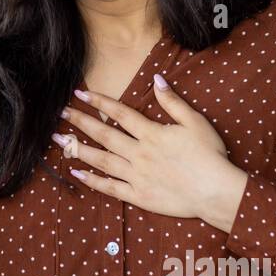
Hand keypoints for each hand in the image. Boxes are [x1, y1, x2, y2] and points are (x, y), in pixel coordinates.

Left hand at [55, 75, 248, 232]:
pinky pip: (110, 187)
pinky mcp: (139, 196)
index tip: (80, 94)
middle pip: (104, 135)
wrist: (216, 192)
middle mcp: (139, 153)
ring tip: (59, 142)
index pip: (119, 114)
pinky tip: (77, 172)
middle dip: (81, 122)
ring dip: (78, 149)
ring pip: (101, 160)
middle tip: (62, 114)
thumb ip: (173, 102)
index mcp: (152, 134)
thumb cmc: (210, 156)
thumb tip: (157, 79)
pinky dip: (92, 180)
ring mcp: (137, 176)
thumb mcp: (195, 122)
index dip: (99, 102)